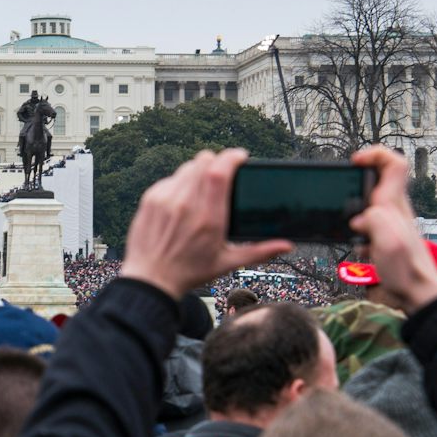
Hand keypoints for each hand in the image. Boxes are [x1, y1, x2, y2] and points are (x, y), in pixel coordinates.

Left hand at [120, 149, 293, 299]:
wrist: (151, 280)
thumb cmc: (189, 272)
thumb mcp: (227, 263)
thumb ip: (260, 251)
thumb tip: (287, 246)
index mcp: (209, 219)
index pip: (220, 172)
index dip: (231, 157)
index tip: (239, 156)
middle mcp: (186, 205)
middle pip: (204, 161)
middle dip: (217, 162)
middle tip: (223, 173)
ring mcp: (165, 200)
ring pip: (187, 167)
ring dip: (199, 171)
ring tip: (203, 187)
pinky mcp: (150, 200)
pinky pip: (170, 179)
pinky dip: (180, 183)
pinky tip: (183, 200)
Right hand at [348, 146, 436, 312]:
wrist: (418, 295)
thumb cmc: (407, 270)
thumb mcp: (388, 240)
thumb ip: (374, 219)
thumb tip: (359, 216)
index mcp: (394, 204)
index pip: (395, 163)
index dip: (374, 155)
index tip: (355, 163)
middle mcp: (394, 210)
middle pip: (378, 181)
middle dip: (357, 187)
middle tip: (344, 200)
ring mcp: (390, 224)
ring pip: (368, 205)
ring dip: (354, 215)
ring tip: (353, 232)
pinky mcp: (386, 239)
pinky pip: (367, 228)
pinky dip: (358, 236)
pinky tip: (361, 250)